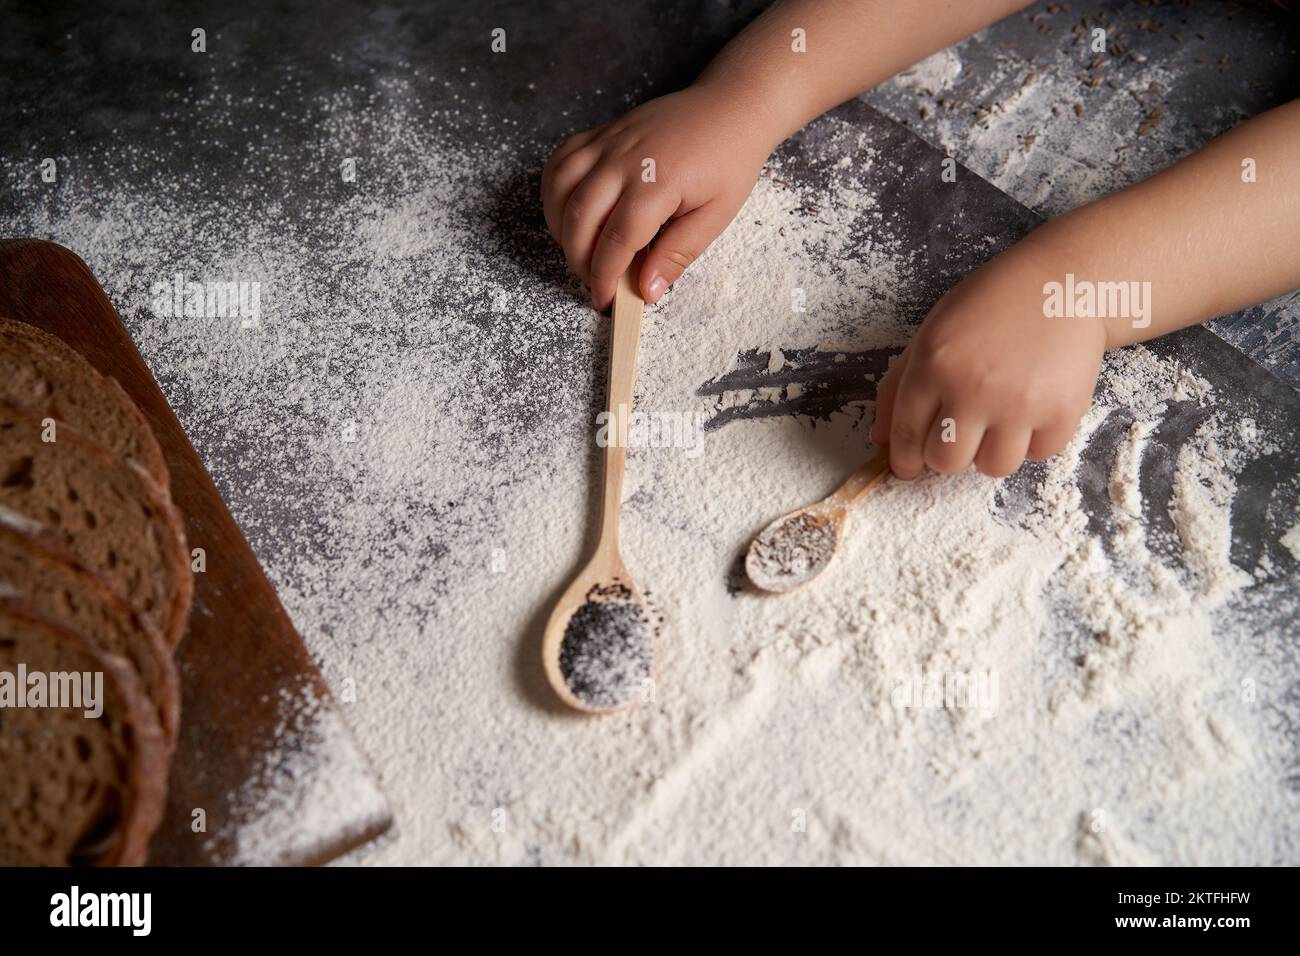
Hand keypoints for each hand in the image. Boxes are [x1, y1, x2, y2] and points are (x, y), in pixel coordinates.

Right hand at [540, 85, 771, 309]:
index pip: (617, 241)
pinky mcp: (602, 133)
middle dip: (579, 260)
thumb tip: (647, 290)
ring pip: (561, 189)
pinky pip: (560, 161)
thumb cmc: (728, 160)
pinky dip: (554, 191)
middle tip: (593, 281)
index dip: (605, 277)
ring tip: (578, 251)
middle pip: (581, 218)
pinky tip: (567, 213)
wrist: (730, 108)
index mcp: (658, 182)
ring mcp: (609, 142)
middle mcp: (625, 159)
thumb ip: (678, 254)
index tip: (605, 299)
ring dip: (560, 228)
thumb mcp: (715, 216)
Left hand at [869, 240, 1105, 478]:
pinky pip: (1038, 454)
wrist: (1064, 282)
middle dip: (947, 455)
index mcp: (934, 364)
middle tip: (959, 434)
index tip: (908, 468)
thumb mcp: (932, 330)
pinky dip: (1034, 441)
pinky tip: (1032, 410)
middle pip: (946, 462)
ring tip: (998, 421)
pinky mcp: (1062, 411)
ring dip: (991, 452)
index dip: (904, 460)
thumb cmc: (993, 303)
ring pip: (993, 467)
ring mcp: (1019, 403)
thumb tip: (881, 438)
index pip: (906, 434)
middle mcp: (973, 388)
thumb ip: (899, 384)